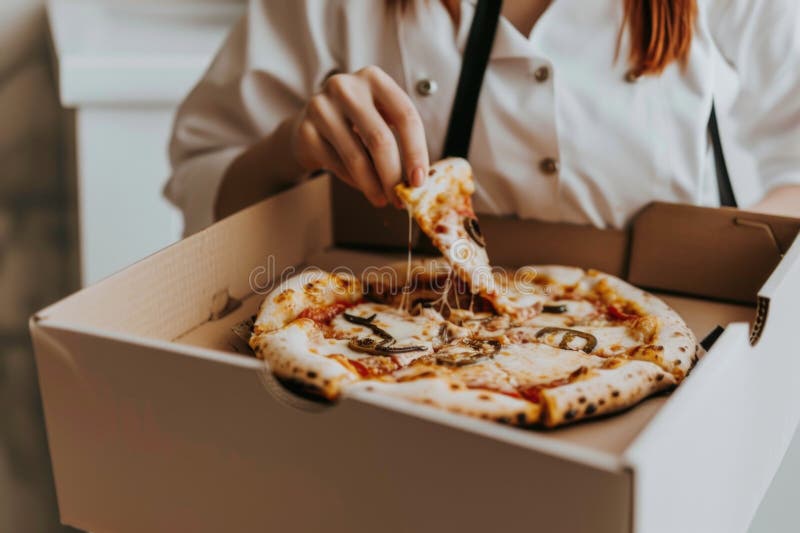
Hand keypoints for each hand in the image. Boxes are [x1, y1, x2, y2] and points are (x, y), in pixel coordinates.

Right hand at [291, 66, 428, 206]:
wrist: (309, 124)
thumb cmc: (355, 123)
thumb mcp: (380, 117)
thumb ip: (400, 138)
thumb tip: (417, 179)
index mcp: (373, 78)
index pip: (405, 116)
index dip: (416, 151)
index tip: (419, 180)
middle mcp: (345, 87)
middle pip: (380, 139)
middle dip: (393, 175)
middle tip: (399, 198)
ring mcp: (321, 107)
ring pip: (356, 157)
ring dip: (373, 185)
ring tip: (382, 199)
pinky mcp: (305, 131)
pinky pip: (336, 165)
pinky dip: (353, 181)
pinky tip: (361, 186)